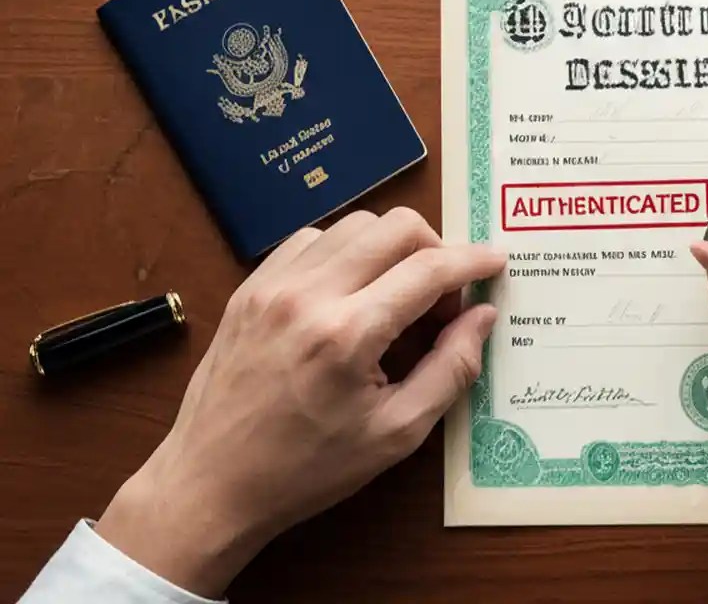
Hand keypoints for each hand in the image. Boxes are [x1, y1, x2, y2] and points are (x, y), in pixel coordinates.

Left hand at [96, 209, 504, 597]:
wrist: (211, 483)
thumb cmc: (307, 469)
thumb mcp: (396, 434)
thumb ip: (450, 370)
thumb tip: (484, 317)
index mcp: (349, 334)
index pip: (429, 269)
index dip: (473, 261)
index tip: (497, 264)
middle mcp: (308, 294)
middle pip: (394, 226)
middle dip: (435, 248)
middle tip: (444, 297)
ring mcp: (272, 285)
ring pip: (353, 225)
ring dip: (390, 248)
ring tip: (399, 296)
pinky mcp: (250, 288)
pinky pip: (311, 240)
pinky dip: (346, 253)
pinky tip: (354, 292)